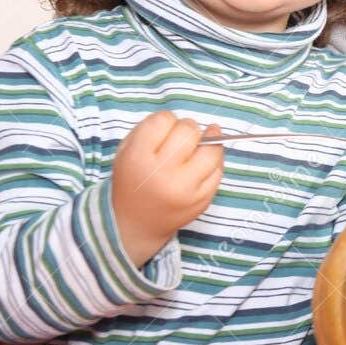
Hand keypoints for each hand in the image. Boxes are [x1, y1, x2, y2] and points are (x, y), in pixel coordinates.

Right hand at [111, 112, 224, 267]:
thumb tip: (192, 123)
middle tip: (180, 140)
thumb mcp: (126, 152)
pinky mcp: (203, 200)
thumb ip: (151, 130)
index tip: (163, 130)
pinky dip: (214, 161)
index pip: (163, 120)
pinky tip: (203, 161)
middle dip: (187, 129)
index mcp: (138, 158)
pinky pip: (219, 169)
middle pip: (189, 131)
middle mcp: (163, 173)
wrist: (136, 224)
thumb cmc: (132, 181)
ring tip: (198, 145)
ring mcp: (186, 188)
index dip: (166, 121)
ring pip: (212, 149)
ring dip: (207, 142)